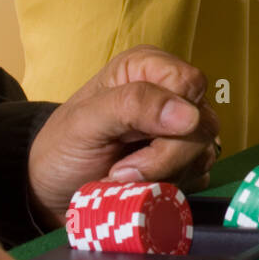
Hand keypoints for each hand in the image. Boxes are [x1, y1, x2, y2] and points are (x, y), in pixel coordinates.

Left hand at [27, 46, 219, 228]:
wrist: (55, 192)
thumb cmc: (62, 150)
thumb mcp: (85, 123)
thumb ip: (132, 105)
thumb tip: (189, 114)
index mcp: (146, 67)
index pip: (190, 83)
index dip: (172, 115)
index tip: (133, 140)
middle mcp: (170, 90)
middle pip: (202, 121)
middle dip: (165, 155)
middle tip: (122, 170)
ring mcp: (182, 125)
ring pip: (204, 150)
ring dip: (166, 173)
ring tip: (127, 178)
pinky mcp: (187, 156)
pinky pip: (202, 172)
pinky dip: (174, 184)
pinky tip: (144, 184)